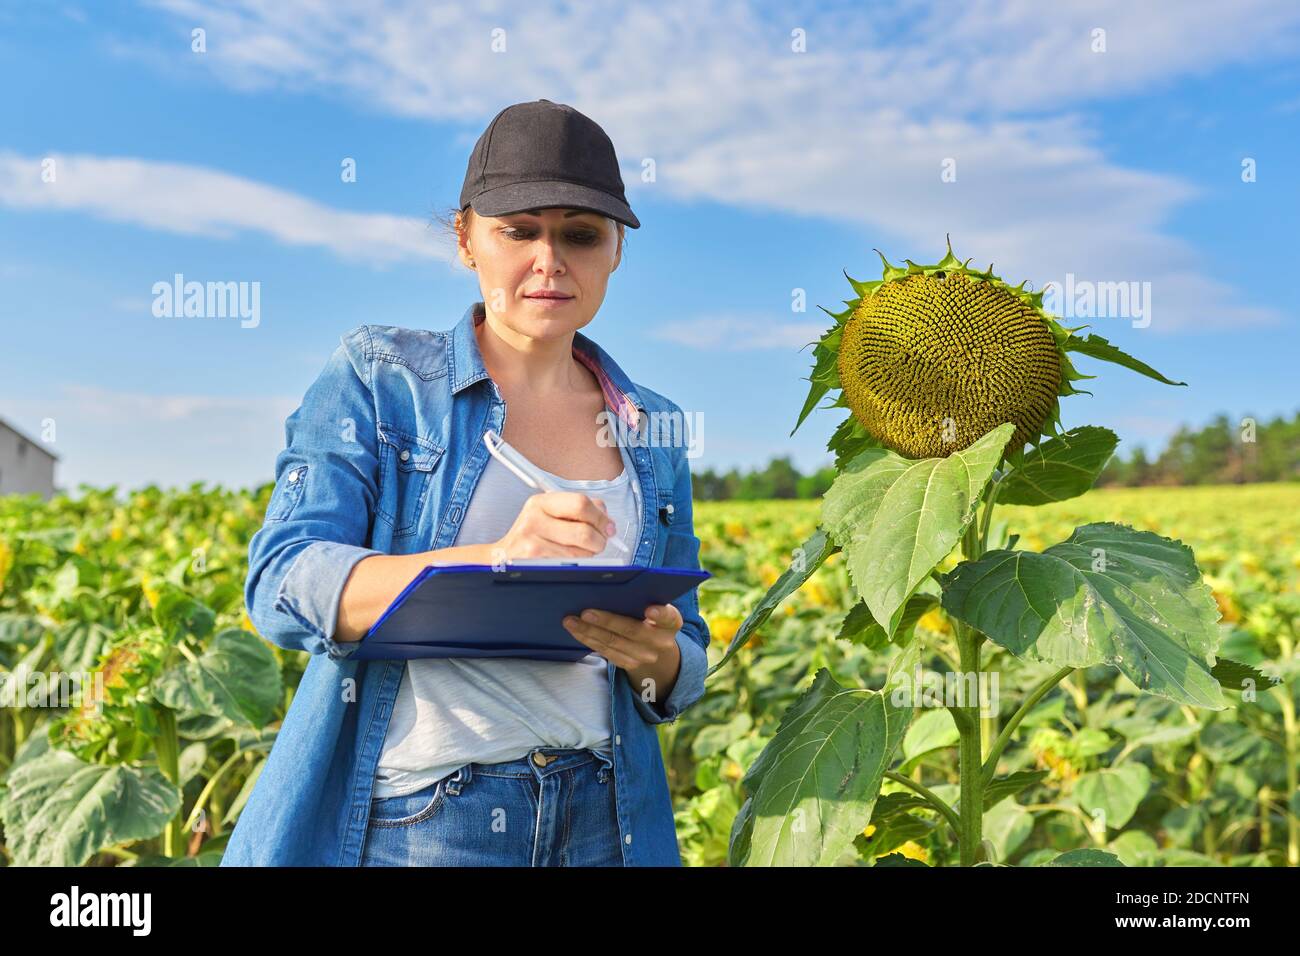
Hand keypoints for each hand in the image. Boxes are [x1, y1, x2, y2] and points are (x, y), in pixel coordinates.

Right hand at [494, 491, 614, 559]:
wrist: (502, 558)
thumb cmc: (533, 536)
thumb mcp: (551, 514)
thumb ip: (580, 510)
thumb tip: (606, 519)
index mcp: (542, 502)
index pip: (580, 503)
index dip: (601, 517)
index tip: (609, 527)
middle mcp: (534, 518)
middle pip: (583, 530)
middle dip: (599, 540)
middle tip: (600, 543)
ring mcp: (532, 540)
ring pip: (579, 552)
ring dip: (589, 555)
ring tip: (581, 552)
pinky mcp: (533, 561)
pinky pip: (568, 565)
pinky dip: (576, 564)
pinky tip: (569, 561)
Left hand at [561, 603, 682, 670]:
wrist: (655, 646)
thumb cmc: (650, 615)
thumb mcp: (654, 604)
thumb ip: (641, 596)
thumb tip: (608, 582)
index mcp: (671, 621)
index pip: (668, 616)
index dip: (660, 614)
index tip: (649, 609)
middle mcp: (660, 642)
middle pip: (632, 631)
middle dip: (606, 621)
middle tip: (585, 612)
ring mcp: (644, 656)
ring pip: (613, 644)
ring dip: (589, 632)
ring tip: (570, 620)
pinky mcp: (628, 664)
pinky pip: (605, 653)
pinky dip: (588, 640)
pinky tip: (576, 631)